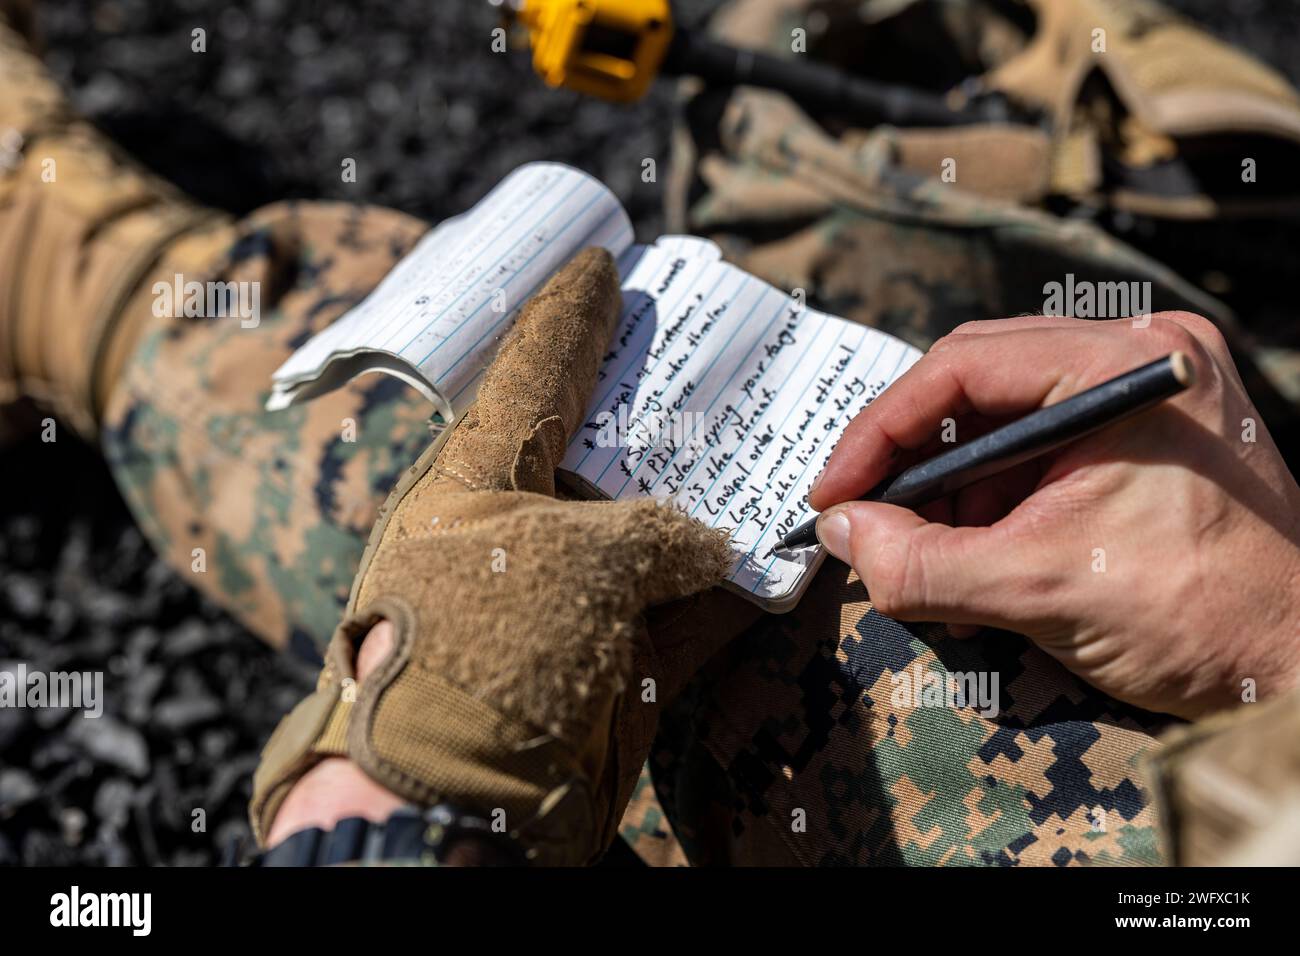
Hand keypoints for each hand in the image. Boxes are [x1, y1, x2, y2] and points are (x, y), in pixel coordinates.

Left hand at [251, 249, 735, 863]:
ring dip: (715, 498)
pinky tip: (791, 555)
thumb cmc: (483, 648)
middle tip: (711, 350)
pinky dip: (740, 587)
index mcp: (478, 477)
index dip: (572, 314)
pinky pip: (691, 607)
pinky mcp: (615, 658)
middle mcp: (523, 527)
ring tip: (773, 443)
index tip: (600, 264)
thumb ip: (653, 531)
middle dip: (658, 404)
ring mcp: (572, 596)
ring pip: (660, 528)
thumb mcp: (569, 559)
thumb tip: (710, 542)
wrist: (456, 806)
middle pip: (605, 444)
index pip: (532, 370)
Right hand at [809, 312, 1299, 719]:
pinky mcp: (1143, 435)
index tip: (833, 493)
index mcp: (1124, 365)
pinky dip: (994, 502)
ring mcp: (1145, 392)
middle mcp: (1138, 356)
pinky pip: (1037, 450)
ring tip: (934, 561)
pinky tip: (984, 559)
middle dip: (913, 463)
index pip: (961, 368)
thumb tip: (838, 534)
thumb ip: (922, 563)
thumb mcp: (1041, 591)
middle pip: (976, 386)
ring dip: (952, 491)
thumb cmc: (1204, 617)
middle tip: (865, 521)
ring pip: (999, 422)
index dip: (879, 432)